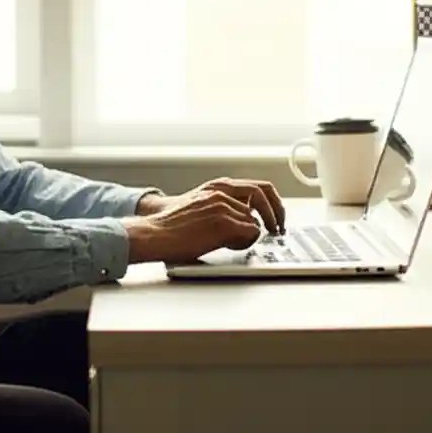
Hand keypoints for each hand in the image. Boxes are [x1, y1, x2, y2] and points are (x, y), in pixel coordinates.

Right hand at [138, 177, 284, 234]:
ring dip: (250, 235)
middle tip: (276, 231)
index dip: (272, 203)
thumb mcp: (199, 205)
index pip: (258, 188)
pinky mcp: (222, 224)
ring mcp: (223, 207)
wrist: (155, 233)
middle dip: (273, 218)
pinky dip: (244, 243)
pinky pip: (250, 234)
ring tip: (232, 243)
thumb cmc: (172, 225)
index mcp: (218, 186)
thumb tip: (244, 218)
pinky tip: (228, 246)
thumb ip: (222, 205)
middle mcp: (222, 192)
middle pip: (263, 202)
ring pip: (255, 222)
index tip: (276, 216)